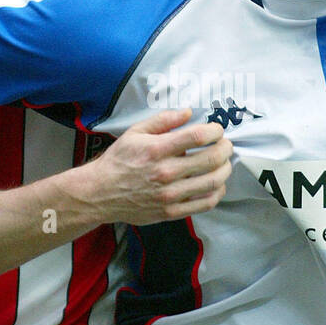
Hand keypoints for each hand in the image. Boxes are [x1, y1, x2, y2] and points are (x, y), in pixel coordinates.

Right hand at [80, 108, 233, 225]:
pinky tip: (216, 184)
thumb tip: (188, 112)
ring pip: (213, 182)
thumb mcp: (135, 132)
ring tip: (224, 163)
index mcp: (157, 150)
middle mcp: (166, 172)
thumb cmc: (119, 161)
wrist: (100, 193)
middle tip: (226, 145)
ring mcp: (170, 195)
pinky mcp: (171, 212)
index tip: (217, 130)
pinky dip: (217, 192)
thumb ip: (163, 121)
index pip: (197, 136)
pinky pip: (205, 204)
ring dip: (225, 170)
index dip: (215, 131)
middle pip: (211, 159)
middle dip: (225, 149)